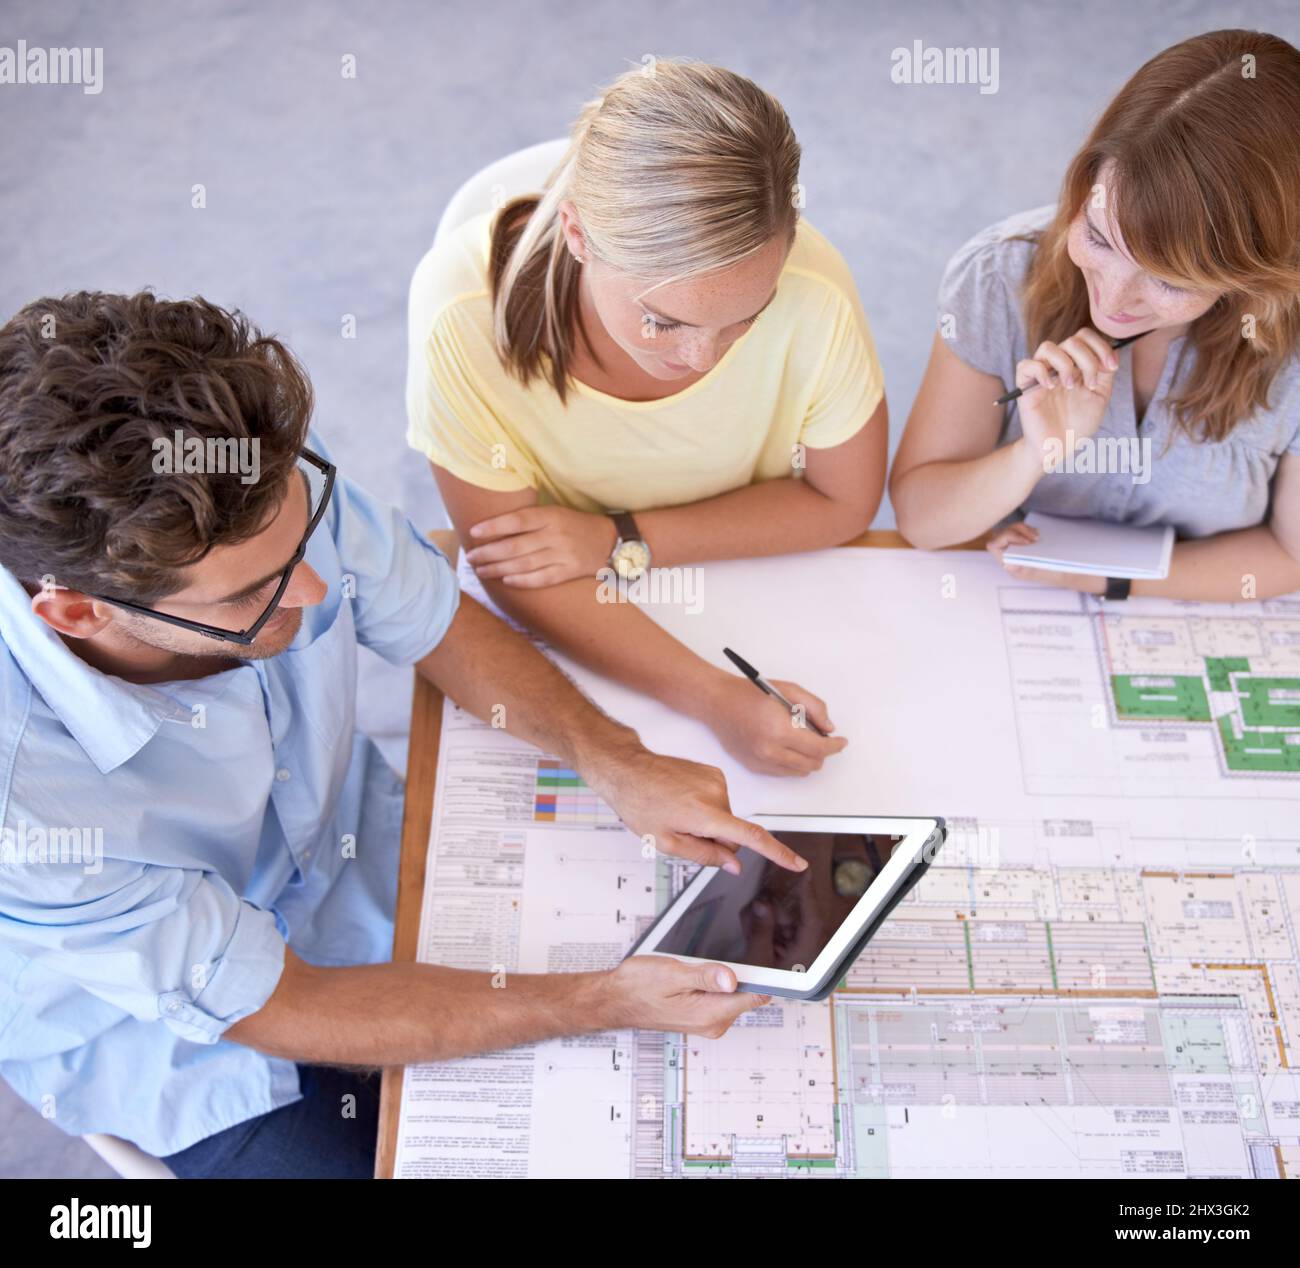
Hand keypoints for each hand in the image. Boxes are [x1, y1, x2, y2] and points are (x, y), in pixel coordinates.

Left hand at [466, 506, 616, 587]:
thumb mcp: (556, 513)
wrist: (611, 541)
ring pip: (524, 564)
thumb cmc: (576, 525)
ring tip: (482, 571)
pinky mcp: (570, 572)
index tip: (473, 532)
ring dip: (499, 569)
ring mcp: (564, 555)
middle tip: (471, 558)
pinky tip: (507, 581)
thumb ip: (530, 519)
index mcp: (551, 516)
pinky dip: (523, 581)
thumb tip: (494, 528)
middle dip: (489, 553)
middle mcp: (556, 535)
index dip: (493, 527)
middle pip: (515, 545)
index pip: (517, 520)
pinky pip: (542, 579)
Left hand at [583, 736, 808, 872]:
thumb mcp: (666, 842)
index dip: (777, 853)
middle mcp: (717, 793)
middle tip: (683, 833)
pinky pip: (718, 801)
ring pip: (725, 817)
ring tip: (677, 813)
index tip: (797, 863)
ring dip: (708, 823)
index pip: (752, 837)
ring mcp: (716, 779)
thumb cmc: (640, 803)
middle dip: (716, 840)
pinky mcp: (712, 771)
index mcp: (706, 814)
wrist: (628, 768)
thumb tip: (733, 864)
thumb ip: (704, 856)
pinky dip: (705, 808)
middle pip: (733, 832)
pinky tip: (681, 802)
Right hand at [594, 956, 771, 1037]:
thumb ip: (704, 976)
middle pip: (750, 993)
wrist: (617, 999)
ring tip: (718, 952)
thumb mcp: (671, 974)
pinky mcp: (704, 1013)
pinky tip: (709, 965)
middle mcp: (713, 1022)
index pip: (755, 996)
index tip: (767, 950)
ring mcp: (709, 1019)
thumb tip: (733, 978)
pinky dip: (723, 978)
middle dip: (750, 967)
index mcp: (709, 1014)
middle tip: (743, 939)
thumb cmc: (638, 987)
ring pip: (738, 992)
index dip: (766, 974)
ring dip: (734, 972)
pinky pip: (725, 994)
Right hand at [704, 673, 847, 776]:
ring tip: (805, 742)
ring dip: (809, 759)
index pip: (818, 748)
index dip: (834, 746)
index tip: (841, 742)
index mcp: (780, 730)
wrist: (717, 702)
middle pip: (812, 763)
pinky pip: (783, 773)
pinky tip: (790, 748)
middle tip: (823, 739)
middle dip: (823, 753)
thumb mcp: (789, 690)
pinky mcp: (754, 766)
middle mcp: (770, 750)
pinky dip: (793, 763)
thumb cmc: (750, 693)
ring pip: (799, 771)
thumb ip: (814, 708)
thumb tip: (828, 728)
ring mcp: (761, 761)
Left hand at [987, 522, 1104, 592]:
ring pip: (1010, 530)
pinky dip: (1028, 529)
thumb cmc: (1056, 575)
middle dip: (1017, 530)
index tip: (1026, 541)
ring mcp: (1016, 549)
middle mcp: (1010, 556)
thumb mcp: (1043, 573)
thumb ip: (1026, 569)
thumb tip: (1007, 564)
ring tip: (1038, 536)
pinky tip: (1038, 535)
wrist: (1070, 572)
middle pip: (1001, 533)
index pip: (994, 545)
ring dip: (1023, 528)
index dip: (1007, 537)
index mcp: (1010, 564)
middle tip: (1036, 537)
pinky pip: (1019, 530)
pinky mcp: (1025, 543)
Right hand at [1014, 326, 1119, 464]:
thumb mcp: (1100, 396)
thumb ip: (1105, 373)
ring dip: (1065, 364)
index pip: (1085, 337)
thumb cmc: (1079, 424)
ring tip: (1070, 386)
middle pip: (1071, 340)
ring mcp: (1042, 374)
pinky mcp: (1025, 387)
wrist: (1060, 446)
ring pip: (1048, 347)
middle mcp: (1059, 365)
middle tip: (1091, 383)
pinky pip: (1026, 365)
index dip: (1101, 346)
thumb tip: (1112, 350)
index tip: (1111, 367)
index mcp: (1077, 364)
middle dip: (1087, 359)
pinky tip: (1050, 387)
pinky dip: (1040, 372)